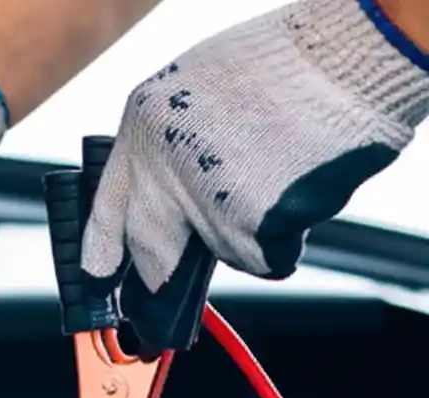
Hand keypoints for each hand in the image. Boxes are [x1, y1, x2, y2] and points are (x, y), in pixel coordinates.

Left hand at [83, 0, 428, 350]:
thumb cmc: (283, 66)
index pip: (107, 206)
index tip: (99, 276)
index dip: (101, 247)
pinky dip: (286, 239)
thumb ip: (177, 144)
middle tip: (169, 292)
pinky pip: (267, 257)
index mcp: (143, 127)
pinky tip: (300, 194)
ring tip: (278, 183)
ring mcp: (203, 202)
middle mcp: (162, 168)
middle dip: (161, 274)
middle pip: (153, 249)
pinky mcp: (248, 228)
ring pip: (221, 251)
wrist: (342, 61)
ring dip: (250, 234)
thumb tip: (172, 196)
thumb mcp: (199, 90)